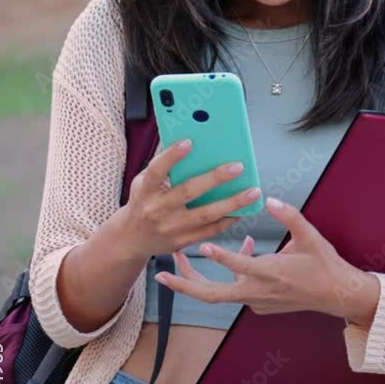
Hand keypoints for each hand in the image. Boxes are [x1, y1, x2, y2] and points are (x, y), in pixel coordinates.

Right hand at [123, 138, 261, 258]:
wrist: (131, 239)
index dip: (171, 156)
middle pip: (189, 192)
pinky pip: (209, 230)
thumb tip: (188, 143)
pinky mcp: (181, 241)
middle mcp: (157, 210)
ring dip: (232, 203)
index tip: (189, 142)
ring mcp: (170, 228)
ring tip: (252, 191)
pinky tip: (242, 210)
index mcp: (145, 190)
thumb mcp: (143, 183)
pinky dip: (227, 220)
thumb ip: (163, 166)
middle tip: (238, 167)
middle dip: (215, 178)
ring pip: (205, 214)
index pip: (157, 171)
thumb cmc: (143, 202)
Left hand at [155, 195, 379, 325]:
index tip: (202, 245)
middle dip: (184, 285)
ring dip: (199, 278)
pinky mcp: (259, 304)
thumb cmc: (324, 265)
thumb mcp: (311, 237)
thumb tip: (269, 199)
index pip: (240, 266)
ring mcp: (256, 301)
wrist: (337, 296)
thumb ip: (289, 217)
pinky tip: (246, 248)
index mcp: (271, 273)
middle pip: (212, 295)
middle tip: (160, 274)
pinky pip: (236, 288)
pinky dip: (231, 272)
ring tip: (180, 258)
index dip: (221, 256)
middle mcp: (258, 291)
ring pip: (220, 292)